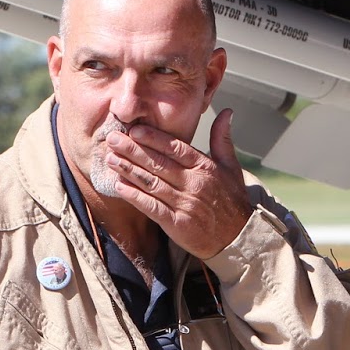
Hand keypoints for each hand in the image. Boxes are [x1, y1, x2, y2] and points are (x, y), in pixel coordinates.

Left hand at [103, 109, 251, 258]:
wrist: (239, 237)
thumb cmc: (232, 200)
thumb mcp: (232, 167)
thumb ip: (222, 139)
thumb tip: (227, 112)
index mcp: (205, 168)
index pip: (176, 148)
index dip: (154, 138)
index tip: (134, 130)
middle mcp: (194, 184)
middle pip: (159, 163)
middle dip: (133, 150)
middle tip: (112, 139)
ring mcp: (185, 204)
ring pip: (152, 183)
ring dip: (129, 170)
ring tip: (110, 159)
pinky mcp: (177, 224)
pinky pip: (152, 207)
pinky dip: (135, 197)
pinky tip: (120, 187)